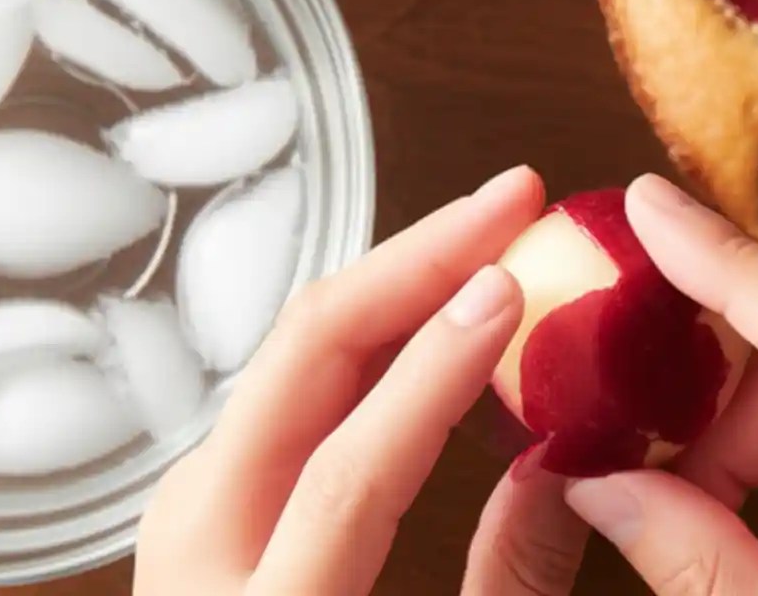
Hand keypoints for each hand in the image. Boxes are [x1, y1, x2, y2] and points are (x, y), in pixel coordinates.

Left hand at [134, 166, 548, 594]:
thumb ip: (506, 579)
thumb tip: (562, 464)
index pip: (351, 469)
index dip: (437, 368)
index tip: (512, 282)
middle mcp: (203, 536)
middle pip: (301, 357)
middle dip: (413, 259)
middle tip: (510, 199)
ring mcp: (194, 498)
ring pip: (296, 346)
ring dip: (397, 277)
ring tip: (490, 235)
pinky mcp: (210, 480)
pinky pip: (296, 377)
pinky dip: (373, 328)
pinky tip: (437, 307)